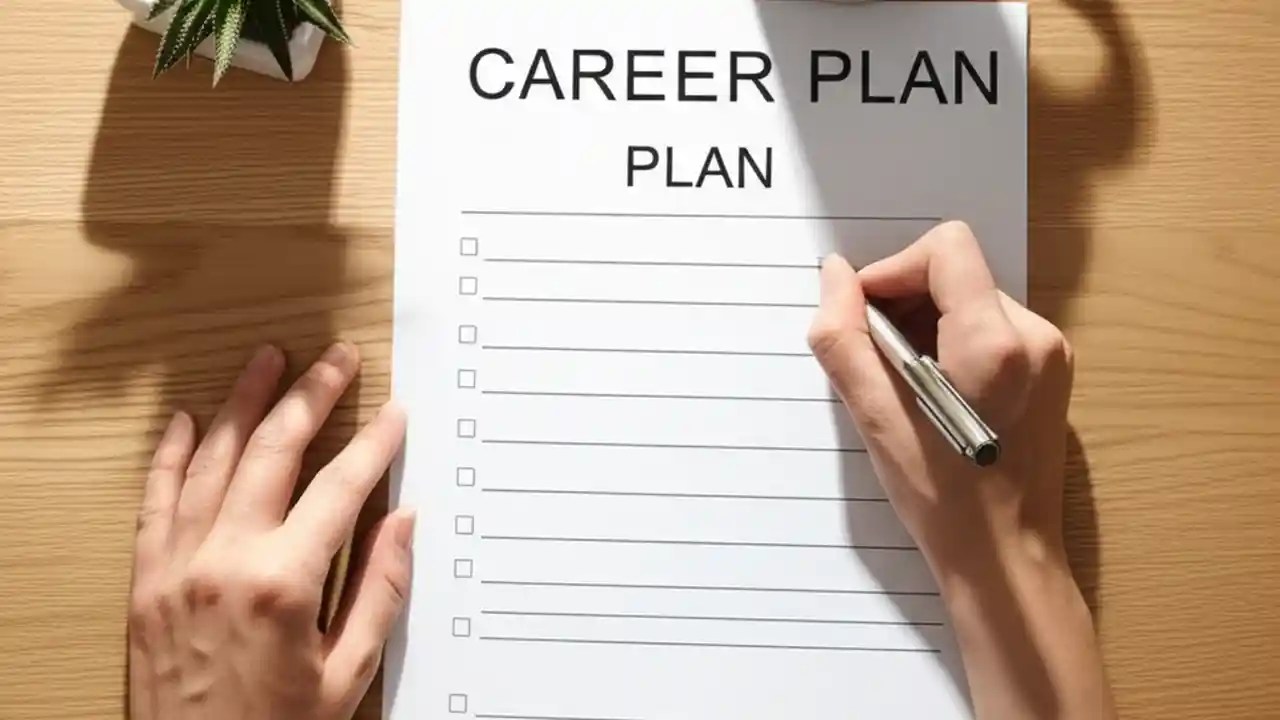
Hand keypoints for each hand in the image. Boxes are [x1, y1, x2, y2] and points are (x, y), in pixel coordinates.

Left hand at [128, 343, 412, 719]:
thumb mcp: (348, 674)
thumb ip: (379, 590)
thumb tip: (405, 522)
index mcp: (283, 584)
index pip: (340, 489)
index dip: (373, 444)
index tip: (394, 413)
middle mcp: (224, 561)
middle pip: (273, 452)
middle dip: (310, 397)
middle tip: (337, 359)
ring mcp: (177, 566)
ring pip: (212, 460)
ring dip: (242, 403)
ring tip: (268, 361)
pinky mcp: (145, 581)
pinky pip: (155, 500)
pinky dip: (171, 455)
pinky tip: (188, 421)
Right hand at [810, 222, 1114, 718]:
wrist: (1006, 557)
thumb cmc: (940, 497)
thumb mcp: (874, 418)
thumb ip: (844, 337)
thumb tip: (834, 277)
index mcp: (994, 342)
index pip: (946, 249)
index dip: (894, 270)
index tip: (865, 315)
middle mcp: (1035, 336)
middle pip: (958, 274)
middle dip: (907, 303)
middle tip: (876, 358)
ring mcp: (1052, 353)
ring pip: (974, 300)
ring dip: (929, 325)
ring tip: (904, 384)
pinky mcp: (1054, 371)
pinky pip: (994, 328)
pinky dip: (955, 344)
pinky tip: (935, 394)